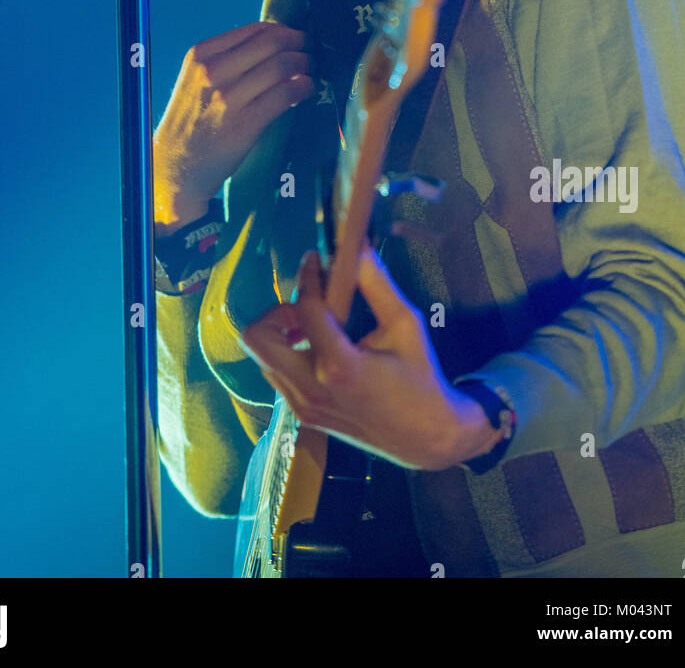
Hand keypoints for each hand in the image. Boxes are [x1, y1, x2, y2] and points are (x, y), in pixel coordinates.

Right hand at [154, 21, 314, 232]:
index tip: (294, 39)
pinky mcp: (245, 123)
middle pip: (272, 43)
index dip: (283, 31)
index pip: (255, 30)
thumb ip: (227, 60)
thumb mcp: (196, 80)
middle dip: (298, 44)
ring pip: (282, 66)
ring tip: (309, 72)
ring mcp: (228, 98)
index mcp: (202, 55)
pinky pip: (285, 95)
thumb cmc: (191, 122)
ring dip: (304, 65)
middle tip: (307, 52)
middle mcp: (213, 71)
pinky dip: (303, 88)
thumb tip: (274, 43)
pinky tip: (306, 89)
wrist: (175, 168)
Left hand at [239, 246, 496, 469]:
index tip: (316, 258)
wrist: (427, 438)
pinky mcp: (303, 416)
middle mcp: (311, 389)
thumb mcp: (406, 324)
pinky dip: (288, 353)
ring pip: (263, 356)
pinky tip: (318, 348)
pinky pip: (276, 374)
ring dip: (281, 332)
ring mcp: (303, 407)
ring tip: (314, 325)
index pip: (305, 309)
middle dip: (277, 311)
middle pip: (257, 338)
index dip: (308, 276)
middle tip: (308, 305)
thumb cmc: (420, 377)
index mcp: (338, 366)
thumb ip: (377, 283)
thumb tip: (356, 246)